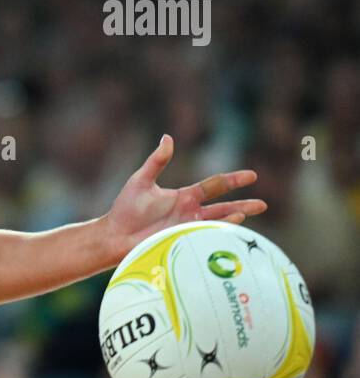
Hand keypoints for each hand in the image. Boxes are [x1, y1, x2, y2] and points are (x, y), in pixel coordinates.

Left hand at [103, 134, 266, 258]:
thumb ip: (157, 161)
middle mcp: (190, 212)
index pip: (215, 186)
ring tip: (249, 213)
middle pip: (223, 206)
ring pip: (217, 222)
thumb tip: (167, 137)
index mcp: (184, 196)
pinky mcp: (182, 240)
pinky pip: (204, 235)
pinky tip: (228, 227)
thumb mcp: (141, 180)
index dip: (233, 180)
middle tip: (263, 204)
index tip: (252, 176)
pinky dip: (217, 231)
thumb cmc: (125, 208)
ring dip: (234, 218)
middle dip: (243, 204)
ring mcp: (188, 227)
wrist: (114, 234)